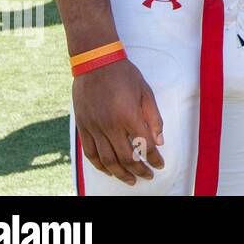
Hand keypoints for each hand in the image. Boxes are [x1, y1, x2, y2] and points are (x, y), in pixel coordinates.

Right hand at [71, 59, 164, 184]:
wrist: (96, 63)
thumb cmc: (124, 75)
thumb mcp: (146, 92)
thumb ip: (154, 118)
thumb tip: (159, 141)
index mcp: (129, 116)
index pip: (145, 145)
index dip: (154, 159)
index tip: (160, 165)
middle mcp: (110, 125)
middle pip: (126, 158)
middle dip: (139, 170)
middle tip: (147, 176)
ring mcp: (94, 127)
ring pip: (107, 160)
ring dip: (119, 173)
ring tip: (130, 180)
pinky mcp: (83, 127)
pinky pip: (90, 153)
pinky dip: (99, 165)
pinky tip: (108, 171)